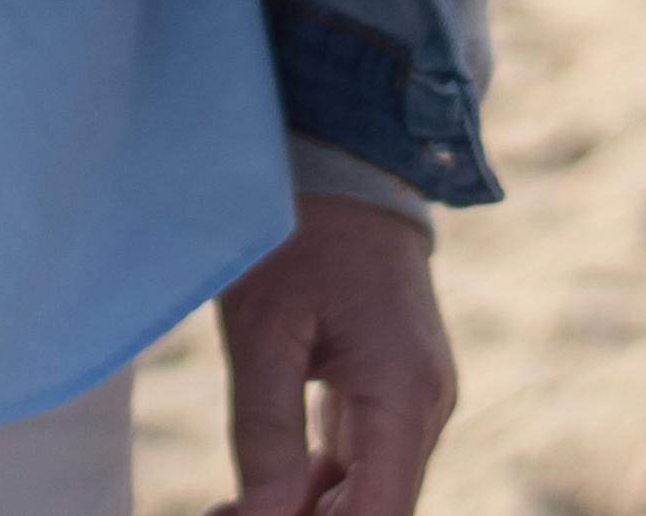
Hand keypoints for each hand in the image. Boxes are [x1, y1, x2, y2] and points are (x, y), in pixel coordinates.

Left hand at [212, 189, 452, 515]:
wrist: (349, 164)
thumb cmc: (299, 235)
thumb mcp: (264, 332)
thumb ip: (265, 435)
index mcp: (403, 393)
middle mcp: (427, 404)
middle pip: (376, 512)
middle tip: (219, 514)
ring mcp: (418, 396)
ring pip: (371, 492)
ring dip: (307, 512)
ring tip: (227, 507)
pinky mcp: (399, 387)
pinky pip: (368, 460)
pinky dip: (319, 485)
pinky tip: (263, 484)